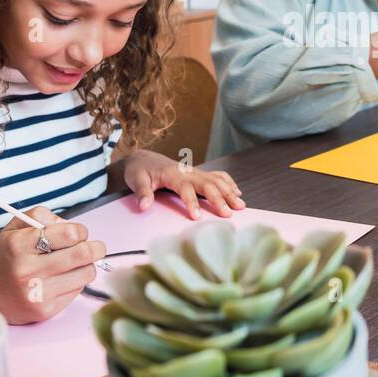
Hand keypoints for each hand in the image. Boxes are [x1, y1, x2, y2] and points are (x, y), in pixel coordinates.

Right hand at [0, 206, 104, 324]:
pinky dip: (76, 282)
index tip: (78, 233)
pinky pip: (78, 291)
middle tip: (94, 247)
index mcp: (20, 245)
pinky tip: (62, 279)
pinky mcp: (45, 311)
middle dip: (95, 247)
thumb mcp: (16, 226)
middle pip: (83, 254)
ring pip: (86, 273)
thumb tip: (70, 226)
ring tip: (75, 263)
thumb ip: (42, 216)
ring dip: (87, 265)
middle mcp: (28, 270)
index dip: (80, 231)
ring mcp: (37, 293)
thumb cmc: (7, 254)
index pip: (69, 234)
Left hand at [122, 149, 245, 218]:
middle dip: (219, 198)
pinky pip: (217, 175)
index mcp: (173, 174)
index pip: (186, 188)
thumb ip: (142, 192)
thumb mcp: (136, 180)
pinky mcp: (197, 173)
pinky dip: (229, 183)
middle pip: (207, 183)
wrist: (143, 158)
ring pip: (216, 179)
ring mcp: (194, 171)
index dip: (191, 202)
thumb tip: (144, 206)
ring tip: (241, 205)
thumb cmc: (139, 170)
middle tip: (228, 214)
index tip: (197, 217)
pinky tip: (238, 192)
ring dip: (229, 191)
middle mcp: (187, 171)